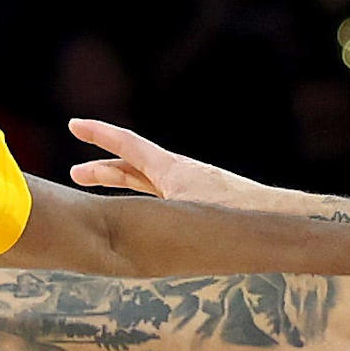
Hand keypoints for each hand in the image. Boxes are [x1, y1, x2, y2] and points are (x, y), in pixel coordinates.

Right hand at [67, 119, 264, 206]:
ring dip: (117, 183)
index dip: (98, 134)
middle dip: (101, 169)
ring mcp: (186, 189)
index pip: (128, 145)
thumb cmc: (236, 213)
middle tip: (74, 174)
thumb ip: (156, 220)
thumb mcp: (190, 214)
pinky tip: (132, 214)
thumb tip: (115, 226)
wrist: (275, 216)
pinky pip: (158, 197)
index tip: (75, 124)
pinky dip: (138, 200)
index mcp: (171, 169)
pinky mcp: (196, 203)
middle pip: (130, 166)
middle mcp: (176, 175)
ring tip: (92, 188)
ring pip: (143, 182)